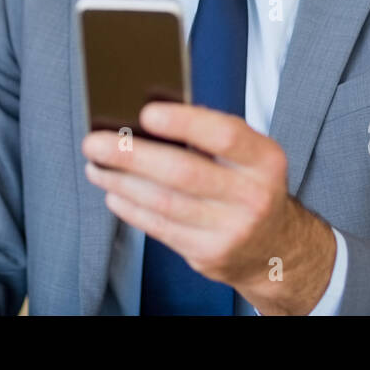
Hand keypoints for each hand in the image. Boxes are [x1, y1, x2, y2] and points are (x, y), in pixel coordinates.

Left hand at [80, 101, 336, 314]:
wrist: (273, 247)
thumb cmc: (248, 184)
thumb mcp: (249, 155)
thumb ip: (209, 133)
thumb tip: (147, 117)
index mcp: (265, 160)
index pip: (225, 135)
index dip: (184, 123)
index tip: (146, 114)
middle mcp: (253, 197)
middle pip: (184, 173)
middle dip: (132, 156)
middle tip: (95, 143)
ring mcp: (231, 230)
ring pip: (164, 203)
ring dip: (121, 182)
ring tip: (96, 166)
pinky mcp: (208, 255)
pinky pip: (160, 228)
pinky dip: (131, 208)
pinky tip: (113, 193)